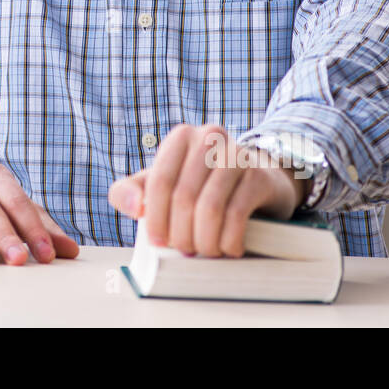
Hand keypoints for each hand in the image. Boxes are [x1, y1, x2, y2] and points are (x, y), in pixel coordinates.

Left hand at [107, 123, 304, 257]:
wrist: (255, 181)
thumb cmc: (199, 185)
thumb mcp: (161, 184)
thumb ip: (129, 191)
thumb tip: (135, 207)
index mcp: (181, 137)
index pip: (160, 182)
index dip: (156, 218)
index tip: (158, 242)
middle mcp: (210, 137)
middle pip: (184, 197)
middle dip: (181, 233)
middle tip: (184, 250)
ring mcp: (238, 154)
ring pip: (210, 207)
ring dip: (204, 240)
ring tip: (205, 251)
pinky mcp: (259, 176)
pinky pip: (236, 214)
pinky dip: (228, 240)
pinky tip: (228, 248)